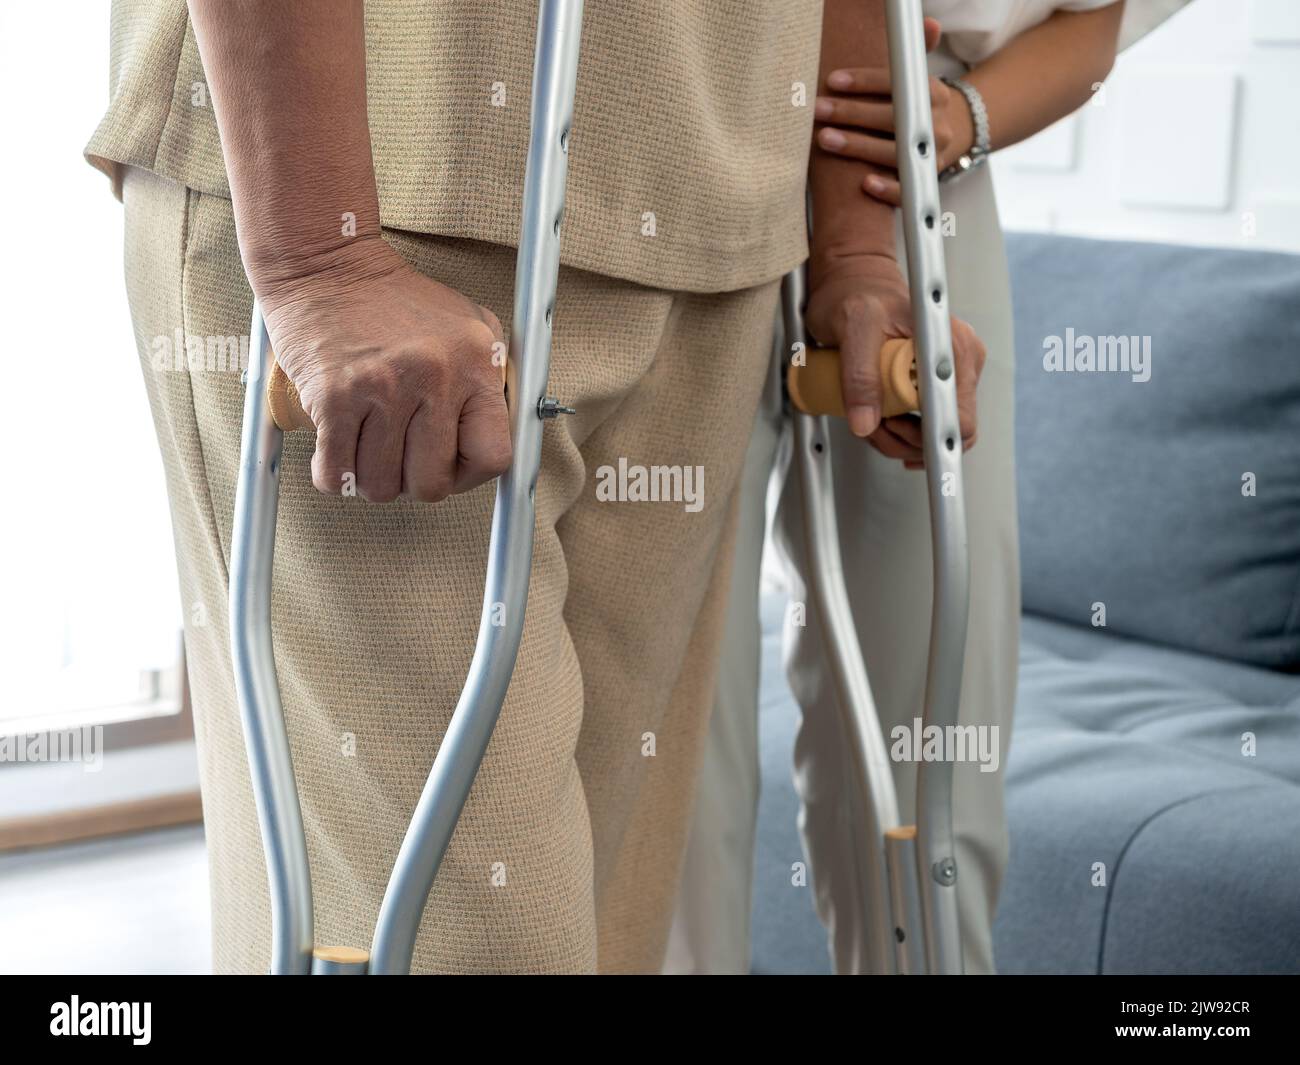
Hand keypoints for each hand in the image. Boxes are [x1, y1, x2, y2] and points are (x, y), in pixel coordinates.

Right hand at [255, 237, 509, 502]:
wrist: (328, 268)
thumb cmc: (399, 302)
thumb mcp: (471, 325)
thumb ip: (493, 380)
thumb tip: (509, 436)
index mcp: (475, 364)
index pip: (493, 456)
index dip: (471, 474)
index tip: (455, 467)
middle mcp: (433, 378)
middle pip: (431, 484)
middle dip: (416, 482)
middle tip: (405, 458)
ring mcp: (381, 390)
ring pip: (381, 486)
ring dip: (374, 477)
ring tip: (372, 444)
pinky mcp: (333, 399)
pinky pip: (336, 475)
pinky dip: (337, 474)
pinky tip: (342, 449)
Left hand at [805, 254, 984, 465]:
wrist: (854, 281)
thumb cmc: (856, 294)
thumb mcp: (853, 329)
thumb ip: (860, 375)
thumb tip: (866, 422)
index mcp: (953, 347)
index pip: (959, 417)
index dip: (928, 438)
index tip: (894, 432)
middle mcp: (960, 362)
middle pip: (948, 432)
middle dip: (904, 440)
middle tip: (870, 420)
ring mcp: (950, 374)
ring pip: (934, 434)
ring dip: (897, 439)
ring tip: (869, 415)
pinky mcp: (935, 384)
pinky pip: (925, 424)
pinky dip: (899, 432)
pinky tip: (879, 419)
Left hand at [813, 19, 976, 206]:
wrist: (947, 140)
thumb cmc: (915, 108)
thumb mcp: (915, 80)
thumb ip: (912, 57)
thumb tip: (929, 23)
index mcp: (932, 92)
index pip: (897, 83)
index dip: (864, 81)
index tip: (832, 80)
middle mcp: (935, 123)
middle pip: (891, 117)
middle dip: (852, 112)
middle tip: (818, 109)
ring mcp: (933, 154)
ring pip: (894, 152)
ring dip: (858, 146)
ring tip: (824, 140)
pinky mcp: (926, 181)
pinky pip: (909, 190)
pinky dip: (888, 188)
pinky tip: (865, 183)